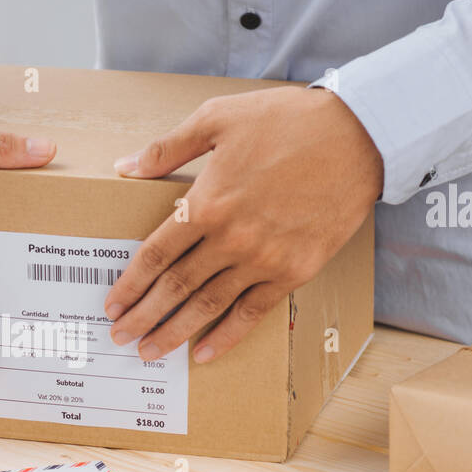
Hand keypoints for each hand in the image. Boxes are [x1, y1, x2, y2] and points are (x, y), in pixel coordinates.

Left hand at [104, 86, 381, 363]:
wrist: (360, 136)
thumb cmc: (288, 121)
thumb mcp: (218, 118)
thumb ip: (167, 148)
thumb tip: (125, 167)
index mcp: (207, 202)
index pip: (156, 254)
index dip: (130, 283)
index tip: (112, 303)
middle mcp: (231, 239)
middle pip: (175, 287)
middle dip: (143, 316)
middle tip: (119, 337)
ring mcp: (264, 259)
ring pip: (208, 306)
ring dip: (175, 332)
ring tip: (150, 352)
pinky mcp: (294, 271)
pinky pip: (253, 312)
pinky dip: (227, 336)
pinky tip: (204, 353)